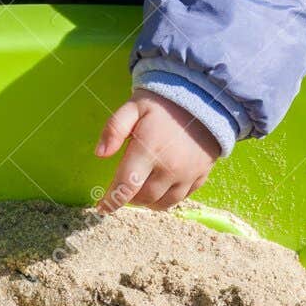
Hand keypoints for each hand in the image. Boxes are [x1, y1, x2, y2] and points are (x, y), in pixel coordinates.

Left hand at [94, 89, 218, 211]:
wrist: (206, 99)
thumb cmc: (164, 104)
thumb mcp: (133, 107)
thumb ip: (114, 129)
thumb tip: (100, 153)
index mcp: (149, 150)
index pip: (125, 186)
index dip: (111, 201)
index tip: (102, 207)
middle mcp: (169, 168)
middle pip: (143, 198)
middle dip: (128, 198)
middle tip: (124, 187)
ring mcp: (187, 175)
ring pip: (162, 204)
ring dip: (147, 202)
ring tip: (141, 190)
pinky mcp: (200, 176)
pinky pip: (181, 199)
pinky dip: (167, 198)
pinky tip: (160, 187)